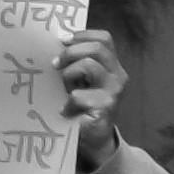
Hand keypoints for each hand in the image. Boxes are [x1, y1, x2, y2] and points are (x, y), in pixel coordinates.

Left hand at [56, 29, 127, 164]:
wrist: (93, 138)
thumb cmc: (82, 105)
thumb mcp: (80, 77)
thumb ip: (76, 60)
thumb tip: (57, 41)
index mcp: (111, 65)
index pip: (103, 39)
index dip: (82, 35)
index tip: (62, 41)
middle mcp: (117, 76)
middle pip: (97, 48)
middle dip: (71, 52)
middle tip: (56, 64)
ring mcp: (113, 92)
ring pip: (89, 65)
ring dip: (69, 74)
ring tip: (65, 88)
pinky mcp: (105, 107)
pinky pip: (79, 95)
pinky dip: (67, 103)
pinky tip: (66, 111)